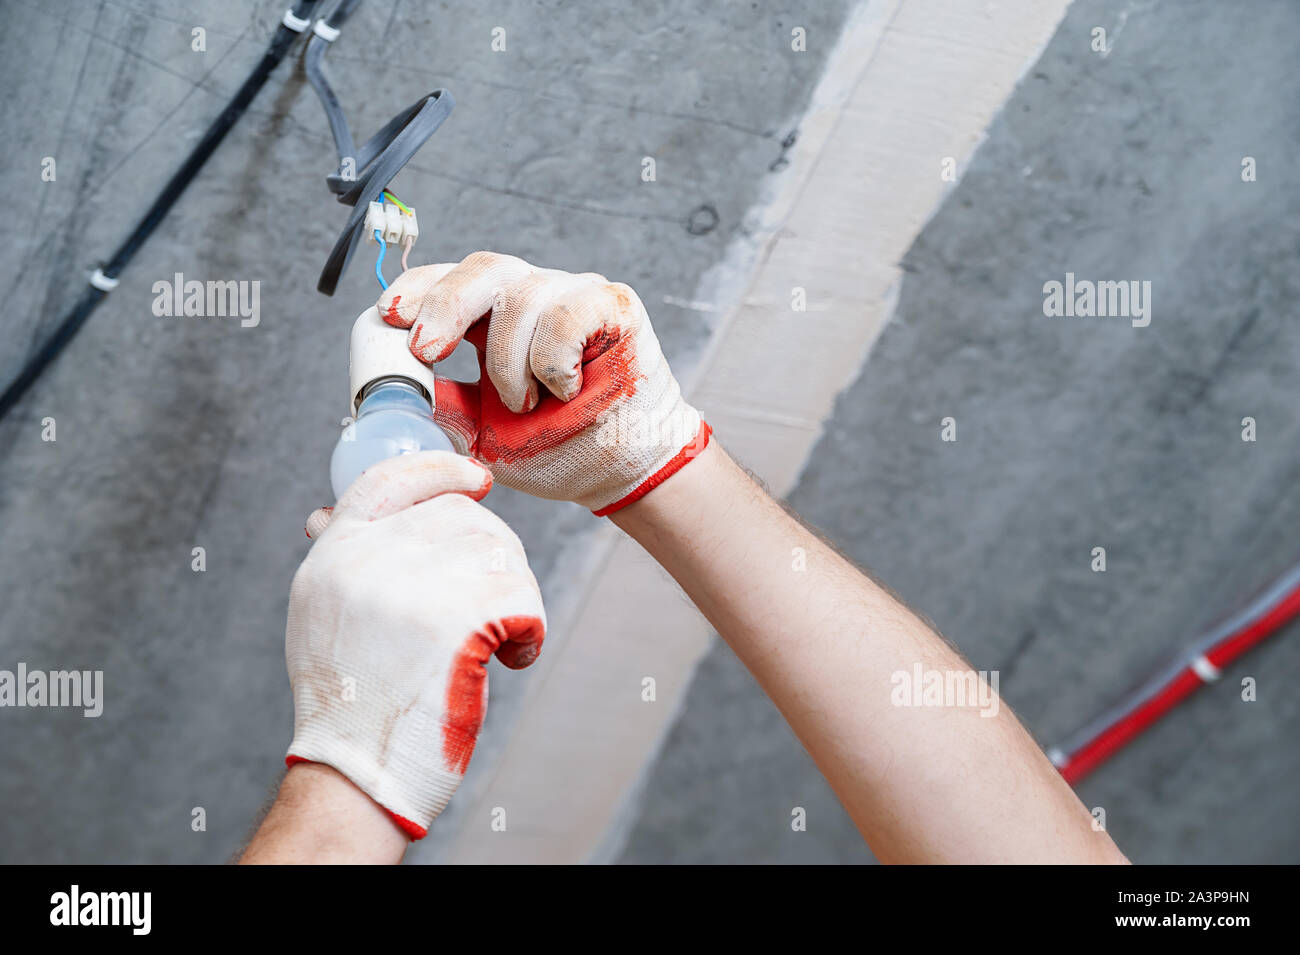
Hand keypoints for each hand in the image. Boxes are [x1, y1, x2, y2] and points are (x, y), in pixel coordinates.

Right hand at [284, 451, 545, 838]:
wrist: (356, 769)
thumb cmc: (350, 697)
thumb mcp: (322, 613)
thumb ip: (344, 557)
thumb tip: (335, 510)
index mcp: (335, 554)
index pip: (390, 479)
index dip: (439, 470)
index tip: (476, 477)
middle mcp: (370, 558)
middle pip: (461, 518)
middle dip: (490, 558)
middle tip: (487, 607)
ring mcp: (415, 585)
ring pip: (500, 553)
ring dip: (511, 595)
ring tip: (491, 640)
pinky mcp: (460, 618)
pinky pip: (523, 597)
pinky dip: (528, 631)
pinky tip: (509, 659)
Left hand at [377, 252, 710, 514]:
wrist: (620, 473)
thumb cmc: (556, 449)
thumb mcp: (482, 433)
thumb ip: (442, 405)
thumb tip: (391, 388)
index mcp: (495, 318)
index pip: (449, 281)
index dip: (417, 290)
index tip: (389, 318)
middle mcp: (534, 296)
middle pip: (482, 268)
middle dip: (444, 305)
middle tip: (426, 351)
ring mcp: (575, 294)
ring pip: (521, 297)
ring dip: (509, 363)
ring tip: (525, 404)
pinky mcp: (614, 305)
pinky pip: (564, 315)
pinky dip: (552, 362)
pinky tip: (565, 389)